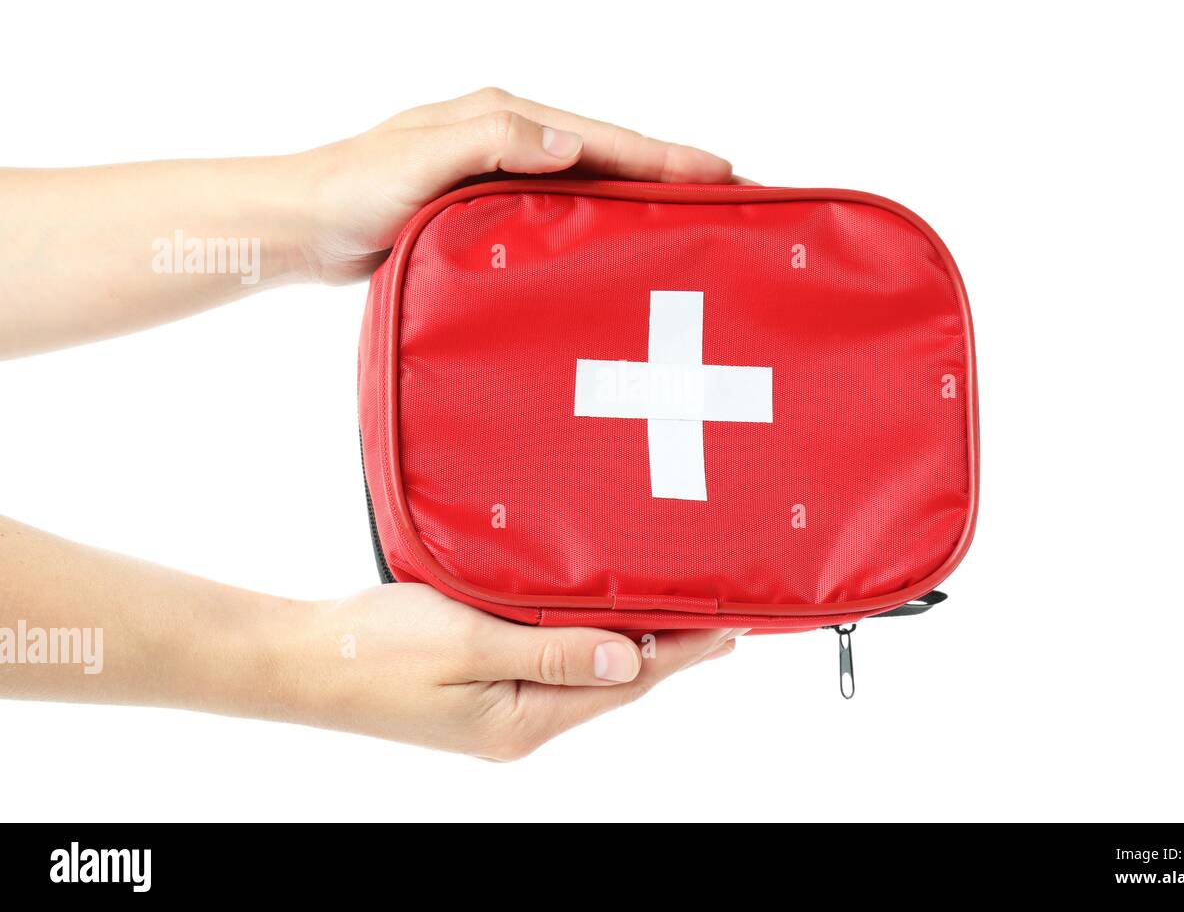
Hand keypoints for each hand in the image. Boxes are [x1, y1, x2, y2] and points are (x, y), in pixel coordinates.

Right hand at [287, 583, 743, 759]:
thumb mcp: (470, 644)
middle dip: (666, 651)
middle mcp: (519, 724)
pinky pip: (548, 663)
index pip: (623, 683)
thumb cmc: (374, 650)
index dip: (679, 653)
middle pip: (610, 683)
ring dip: (627, 643)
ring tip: (673, 615)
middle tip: (720, 619)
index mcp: (522, 721)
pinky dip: (582, 638)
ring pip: (582, 672)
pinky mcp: (479, 689)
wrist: (300, 659)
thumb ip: (554, 652)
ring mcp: (499, 709)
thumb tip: (633, 659)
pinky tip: (595, 618)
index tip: (727, 629)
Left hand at [298, 87, 735, 283]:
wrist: (305, 225)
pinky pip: (563, 214)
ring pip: (591, 187)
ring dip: (642, 203)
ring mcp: (504, 176)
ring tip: (693, 224)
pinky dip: (602, 225)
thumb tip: (569, 142)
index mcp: (504, 118)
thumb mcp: (420, 157)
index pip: (603, 138)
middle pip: (609, 158)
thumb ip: (492, 141)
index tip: (721, 172)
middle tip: (730, 197)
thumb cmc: (353, 189)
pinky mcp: (491, 212)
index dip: (664, 158)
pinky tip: (622, 250)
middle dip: (669, 177)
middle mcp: (512, 140)